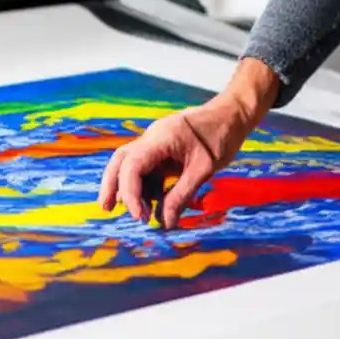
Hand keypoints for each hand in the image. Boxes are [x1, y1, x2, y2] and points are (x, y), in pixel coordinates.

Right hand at [97, 58, 279, 227]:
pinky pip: (148, 170)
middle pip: (120, 162)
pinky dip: (148, 187)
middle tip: (106, 209)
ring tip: (142, 214)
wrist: (233, 115)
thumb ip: (181, 195)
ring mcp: (155, 143)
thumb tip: (166, 223)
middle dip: (112, 186)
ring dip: (132, 189)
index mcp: (160, 138)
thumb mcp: (203, 170)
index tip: (139, 216)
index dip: (130, 192)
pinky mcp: (162, 150)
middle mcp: (151, 139)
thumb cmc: (221, 137)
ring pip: (132, 166)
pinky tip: (155, 204)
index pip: (132, 166)